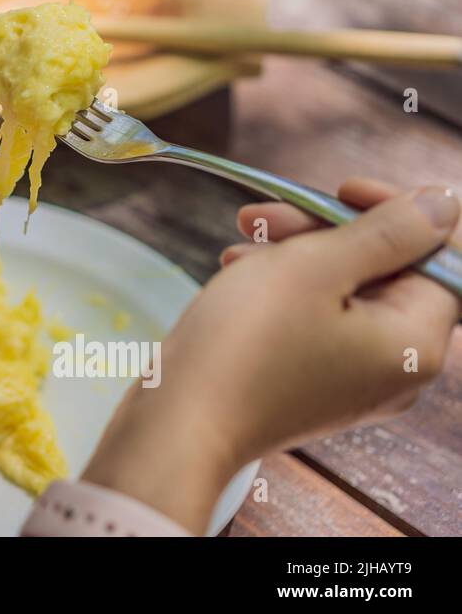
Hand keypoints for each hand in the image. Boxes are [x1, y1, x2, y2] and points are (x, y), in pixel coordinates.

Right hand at [81, 178, 459, 533]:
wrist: (178, 424)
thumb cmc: (244, 344)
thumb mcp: (314, 266)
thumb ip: (388, 231)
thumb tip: (444, 202)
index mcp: (415, 342)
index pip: (442, 258)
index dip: (399, 214)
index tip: (339, 188)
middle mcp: (397, 370)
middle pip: (388, 274)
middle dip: (328, 231)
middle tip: (265, 214)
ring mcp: (353, 384)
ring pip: (344, 294)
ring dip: (296, 255)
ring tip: (240, 239)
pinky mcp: (311, 389)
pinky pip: (316, 323)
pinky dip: (283, 291)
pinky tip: (237, 272)